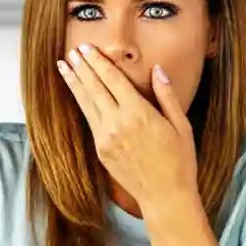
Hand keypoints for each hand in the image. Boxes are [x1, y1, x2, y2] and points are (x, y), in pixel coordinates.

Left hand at [57, 43, 197, 208]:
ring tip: (64, 67)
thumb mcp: (181, 126)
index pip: (112, 80)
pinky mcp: (101, 151)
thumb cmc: (179, 161)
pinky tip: (77, 93)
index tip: (87, 48)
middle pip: (94, 88)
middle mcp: (118, 124)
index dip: (98, 62)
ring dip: (74, 83)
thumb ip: (167, 96)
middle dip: (82, 68)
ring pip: (86, 103)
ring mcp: (106, 138)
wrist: (165, 197)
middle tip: (72, 51)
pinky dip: (81, 103)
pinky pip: (89, 120)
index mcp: (139, 114)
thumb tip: (158, 70)